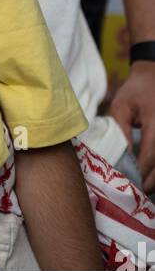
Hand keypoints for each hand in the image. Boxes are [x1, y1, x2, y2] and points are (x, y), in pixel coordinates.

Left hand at [109, 61, 154, 191]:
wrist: (154, 77)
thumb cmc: (136, 91)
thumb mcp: (121, 105)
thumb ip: (120, 129)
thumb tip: (120, 155)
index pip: (149, 156)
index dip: (140, 173)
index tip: (128, 185)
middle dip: (149, 183)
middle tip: (134, 194)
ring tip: (141, 188)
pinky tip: (149, 177)